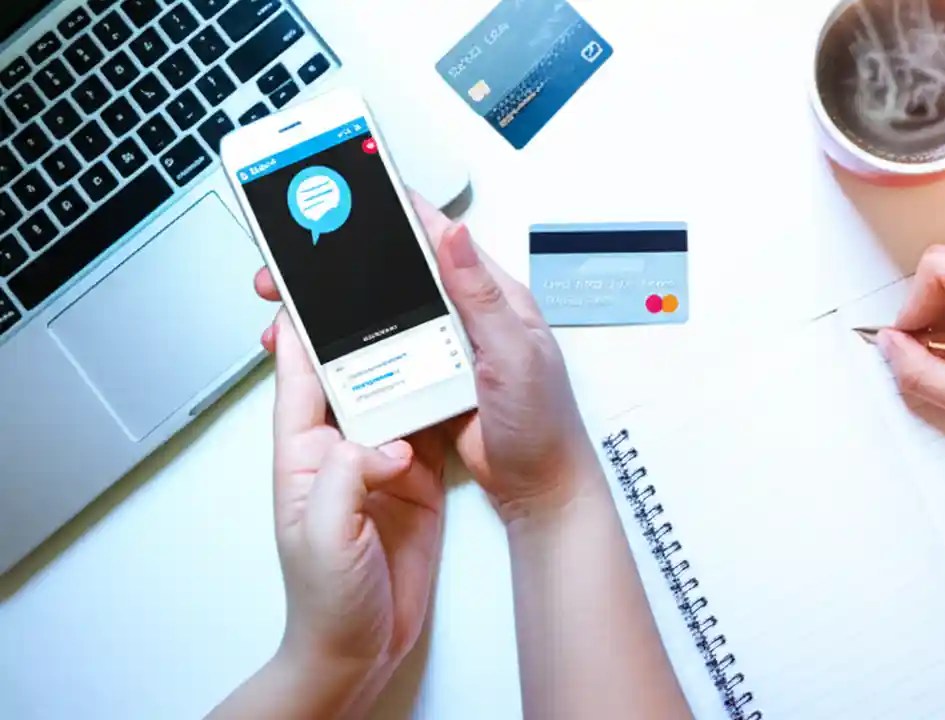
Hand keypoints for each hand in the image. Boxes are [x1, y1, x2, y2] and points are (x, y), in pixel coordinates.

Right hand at [256, 191, 598, 524]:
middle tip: (304, 260)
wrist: (540, 487)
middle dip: (352, 264)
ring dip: (345, 309)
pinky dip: (354, 352)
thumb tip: (455, 235)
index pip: (442, 240)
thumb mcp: (516, 353)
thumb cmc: (545, 423)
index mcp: (493, 298)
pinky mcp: (428, 383)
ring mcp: (445, 351)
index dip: (400, 214)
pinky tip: (325, 352)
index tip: (357, 194)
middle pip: (401, 277)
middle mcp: (467, 318)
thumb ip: (482, 296)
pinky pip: (385, 358)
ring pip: (386, 317)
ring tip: (300, 307)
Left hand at [265, 313, 445, 710]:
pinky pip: (426, 427)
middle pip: (350, 376)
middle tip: (383, 290)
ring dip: (408, 363)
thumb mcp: (325, 534)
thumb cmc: (323, 601)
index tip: (308, 288)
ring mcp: (378, 464)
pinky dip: (439, 401)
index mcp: (302, 457)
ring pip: (393, 395)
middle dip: (361, 332)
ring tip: (426, 321)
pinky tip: (453, 378)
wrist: (360, 649)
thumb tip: (383, 441)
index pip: (297, 380)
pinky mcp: (415, 480)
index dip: (300, 332)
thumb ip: (347, 476)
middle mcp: (339, 452)